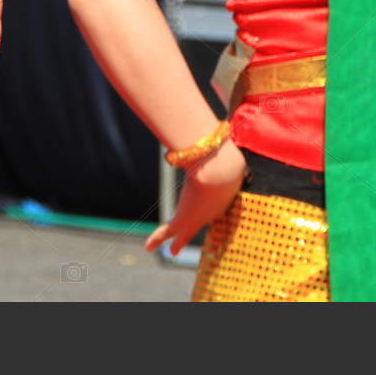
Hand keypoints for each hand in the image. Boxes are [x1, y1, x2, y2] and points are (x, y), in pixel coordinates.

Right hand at [145, 138, 245, 254]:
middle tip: (198, 238)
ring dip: (179, 241)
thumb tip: (226, 122)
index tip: (214, 212)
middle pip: (203, 223)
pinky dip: (157, 239)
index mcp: (225, 193)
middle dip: (198, 230)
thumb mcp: (226, 148)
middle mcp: (213, 210)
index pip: (217, 203)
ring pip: (185, 232)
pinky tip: (149, 247)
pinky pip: (168, 232)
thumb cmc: (226, 157)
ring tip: (173, 252)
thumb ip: (223, 140)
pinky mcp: (184, 220)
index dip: (213, 206)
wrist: (220, 171)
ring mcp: (199, 217)